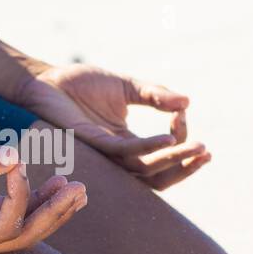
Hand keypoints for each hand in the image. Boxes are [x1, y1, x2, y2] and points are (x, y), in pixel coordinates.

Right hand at [0, 138, 85, 253]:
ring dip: (50, 208)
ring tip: (78, 188)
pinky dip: (34, 196)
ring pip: (22, 226)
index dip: (20, 199)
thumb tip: (15, 155)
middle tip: (80, 190)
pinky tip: (56, 181)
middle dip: (53, 214)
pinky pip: (14, 209)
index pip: (4, 229)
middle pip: (22, 237)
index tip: (17, 164)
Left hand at [15, 64, 209, 189]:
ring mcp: (104, 153)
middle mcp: (117, 155)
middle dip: (185, 165)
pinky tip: (167, 138)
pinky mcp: (91, 144)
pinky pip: (125, 152)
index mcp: (127, 144)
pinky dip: (149, 147)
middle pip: (157, 175)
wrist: (46, 78)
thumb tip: (187, 103)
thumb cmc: (82, 84)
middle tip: (206, 153)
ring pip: (145, 168)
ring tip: (196, 148)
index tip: (183, 114)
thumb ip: (156, 95)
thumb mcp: (128, 86)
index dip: (179, 140)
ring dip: (173, 158)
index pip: (161, 154)